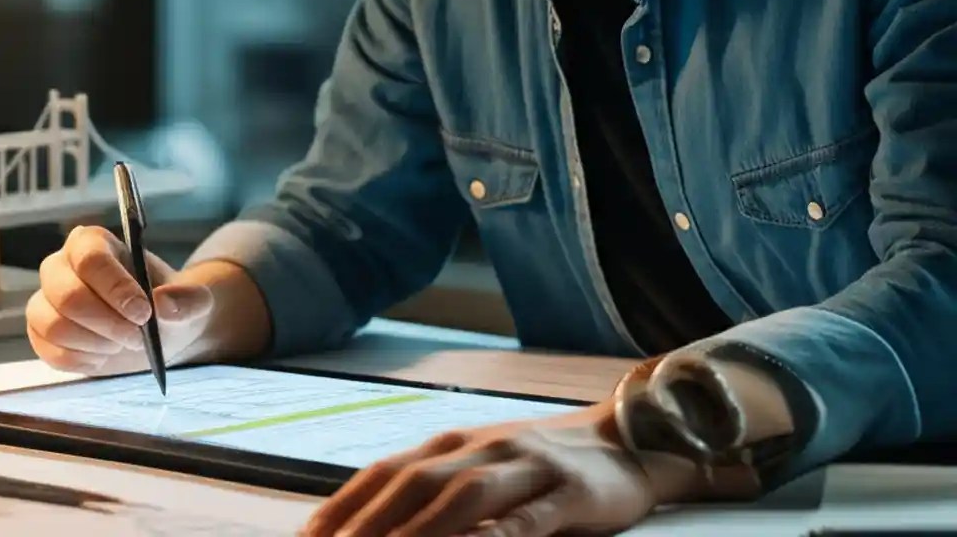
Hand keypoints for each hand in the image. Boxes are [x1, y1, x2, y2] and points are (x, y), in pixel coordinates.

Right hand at [26, 225, 214, 374]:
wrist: (159, 332)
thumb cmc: (170, 305)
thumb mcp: (194, 301)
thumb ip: (187, 300)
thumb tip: (163, 305)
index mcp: (93, 244)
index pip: (90, 258)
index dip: (114, 287)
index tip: (142, 313)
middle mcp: (62, 267)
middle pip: (66, 294)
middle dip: (106, 323)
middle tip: (137, 337)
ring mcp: (47, 301)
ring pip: (53, 325)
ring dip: (96, 343)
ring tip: (123, 343)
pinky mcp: (41, 334)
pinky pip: (51, 352)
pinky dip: (84, 359)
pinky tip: (106, 354)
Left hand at [303, 401, 703, 536]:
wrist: (626, 440)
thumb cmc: (538, 467)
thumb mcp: (480, 468)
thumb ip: (432, 489)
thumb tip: (374, 522)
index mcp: (451, 444)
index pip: (383, 472)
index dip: (342, 506)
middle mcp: (480, 448)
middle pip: (412, 484)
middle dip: (367, 523)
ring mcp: (524, 466)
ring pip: (462, 498)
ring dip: (418, 531)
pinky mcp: (567, 494)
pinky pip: (525, 519)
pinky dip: (496, 535)